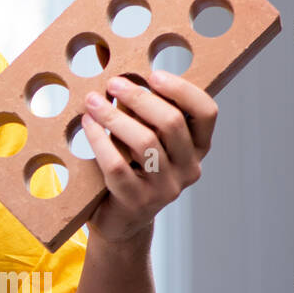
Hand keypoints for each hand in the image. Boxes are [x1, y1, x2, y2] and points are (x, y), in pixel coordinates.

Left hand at [79, 69, 217, 243]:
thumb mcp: (144, 138)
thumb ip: (142, 111)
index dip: (182, 90)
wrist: (119, 220)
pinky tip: (86, 124)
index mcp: (197, 148)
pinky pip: (117, 165)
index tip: (153, 75)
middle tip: (113, 83)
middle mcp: (189, 168)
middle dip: (139, 97)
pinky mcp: (138, 201)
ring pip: (145, 142)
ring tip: (92, 101)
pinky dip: (99, 140)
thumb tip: (121, 72)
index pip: (207, 112)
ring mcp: (166, 188)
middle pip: (171, 123)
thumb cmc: (131, 168)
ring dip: (114, 116)